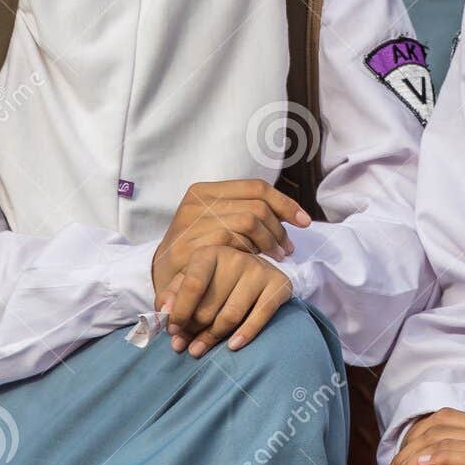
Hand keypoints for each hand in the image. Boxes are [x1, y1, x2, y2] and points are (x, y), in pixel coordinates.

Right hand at [151, 179, 310, 297]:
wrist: (160, 276)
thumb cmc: (195, 250)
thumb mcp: (215, 223)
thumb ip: (242, 212)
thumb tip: (288, 212)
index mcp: (204, 191)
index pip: (256, 187)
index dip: (285, 203)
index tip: (304, 221)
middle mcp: (197, 202)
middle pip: (257, 205)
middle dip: (279, 228)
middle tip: (288, 248)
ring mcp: (193, 223)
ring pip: (249, 221)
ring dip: (270, 241)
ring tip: (278, 256)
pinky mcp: (193, 247)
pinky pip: (235, 242)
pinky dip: (252, 252)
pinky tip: (256, 263)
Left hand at [159, 244, 292, 357]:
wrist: (257, 273)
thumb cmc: (216, 282)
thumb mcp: (190, 283)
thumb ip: (172, 296)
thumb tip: (163, 312)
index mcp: (209, 254)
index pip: (192, 284)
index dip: (180, 312)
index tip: (172, 331)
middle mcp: (235, 257)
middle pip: (209, 306)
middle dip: (194, 330)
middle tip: (186, 345)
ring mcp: (259, 270)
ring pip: (231, 315)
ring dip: (213, 338)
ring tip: (199, 350)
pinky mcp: (279, 285)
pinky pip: (259, 316)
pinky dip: (245, 335)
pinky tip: (232, 346)